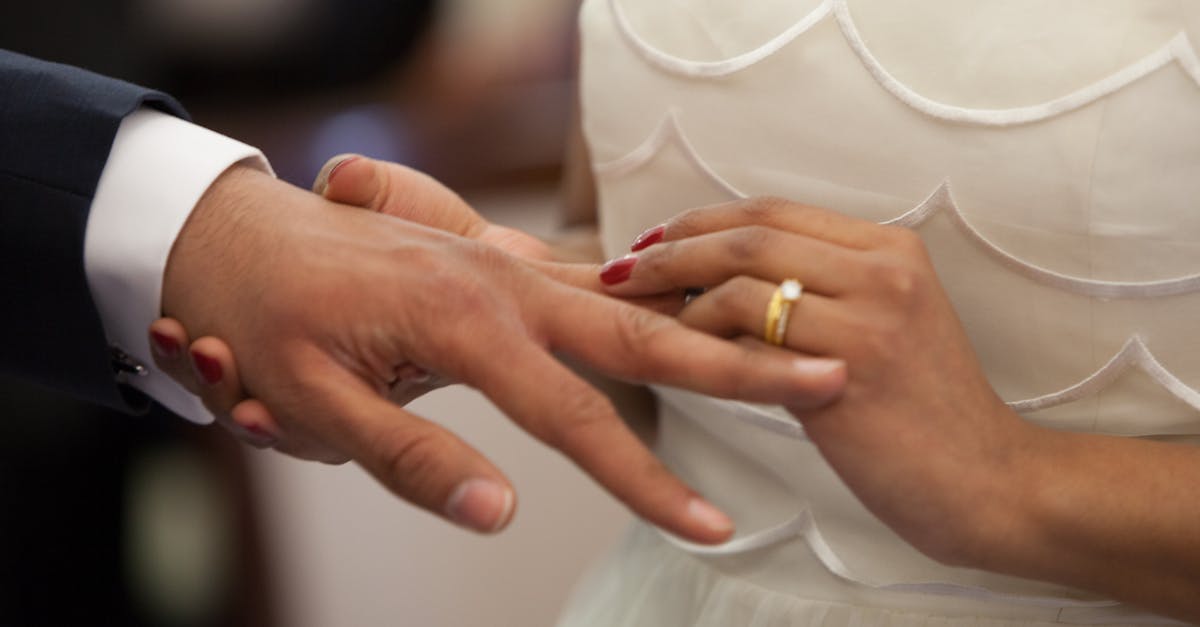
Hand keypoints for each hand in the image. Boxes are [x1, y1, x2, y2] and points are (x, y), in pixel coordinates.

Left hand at [156, 169, 845, 540]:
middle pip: (647, 332)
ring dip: (718, 328)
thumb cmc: (268, 320)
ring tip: (796, 351)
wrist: (239, 239)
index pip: (577, 417)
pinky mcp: (507, 270)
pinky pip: (602, 290)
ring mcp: (511, 269)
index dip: (648, 482)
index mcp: (465, 317)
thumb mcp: (314, 406)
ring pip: (635, 303)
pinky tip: (706, 321)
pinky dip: (664, 308)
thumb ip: (412, 461)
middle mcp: (506, 283)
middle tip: (830, 377)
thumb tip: (503, 513)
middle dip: (743, 365)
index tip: (711, 526)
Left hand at [600, 198, 1039, 562]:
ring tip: (637, 314)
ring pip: (743, 276)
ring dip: (675, 292)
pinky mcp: (850, 370)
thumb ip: (821, 290)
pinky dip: (699, 334)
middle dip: (671, 246)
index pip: (774, 211)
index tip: (652, 239)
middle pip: (750, 233)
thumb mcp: (884, 326)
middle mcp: (885, 269)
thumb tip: (721, 276)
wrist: (988, 483)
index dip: (701, 220)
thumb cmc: (922, 414)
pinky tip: (673, 351)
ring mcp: (871, 316)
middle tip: (621, 268)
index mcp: (891, 249)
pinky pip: (750, 335)